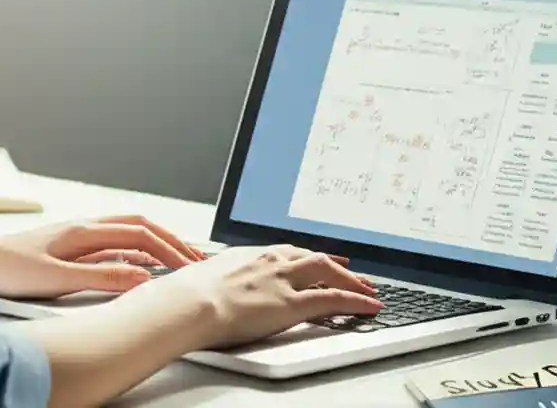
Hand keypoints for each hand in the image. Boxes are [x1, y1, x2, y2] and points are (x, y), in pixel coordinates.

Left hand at [0, 215, 205, 298]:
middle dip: (170, 241)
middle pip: (138, 227)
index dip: (169, 249)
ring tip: (176, 259)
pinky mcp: (65, 250)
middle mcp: (81, 228)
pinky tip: (137, 267)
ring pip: (125, 234)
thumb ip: (101, 277)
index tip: (191, 267)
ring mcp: (73, 238)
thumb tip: (142, 278)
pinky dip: (133, 253)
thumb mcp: (56, 278)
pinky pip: (110, 246)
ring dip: (154, 245)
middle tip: (196, 259)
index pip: (140, 235)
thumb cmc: (4, 268)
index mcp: (82, 231)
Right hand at [124, 244, 382, 348]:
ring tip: (367, 290)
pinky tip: (368, 305)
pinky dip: (355, 301)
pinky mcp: (292, 303)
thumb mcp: (204, 277)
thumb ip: (218, 279)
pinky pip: (333, 299)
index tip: (319, 259)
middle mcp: (271, 262)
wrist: (189, 302)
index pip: (288, 251)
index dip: (308, 256)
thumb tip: (207, 287)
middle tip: (354, 273)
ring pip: (329, 272)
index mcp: (250, 255)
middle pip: (314, 258)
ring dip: (351, 280)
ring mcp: (283, 281)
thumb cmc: (188, 295)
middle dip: (337, 266)